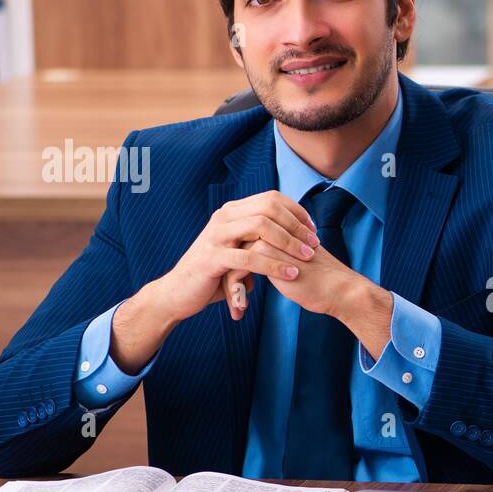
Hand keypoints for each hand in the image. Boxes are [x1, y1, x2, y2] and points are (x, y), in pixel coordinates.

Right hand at [153, 191, 319, 323]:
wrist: (178, 292)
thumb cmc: (213, 273)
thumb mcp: (238, 250)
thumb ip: (258, 241)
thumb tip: (288, 237)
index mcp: (232, 212)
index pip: (271, 199)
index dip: (296, 212)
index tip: (313, 230)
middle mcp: (224, 217)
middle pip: (269, 207)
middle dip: (297, 225)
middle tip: (315, 243)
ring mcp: (216, 235)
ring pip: (261, 227)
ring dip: (289, 242)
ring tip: (308, 257)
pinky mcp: (212, 257)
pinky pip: (249, 257)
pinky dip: (274, 265)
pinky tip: (291, 274)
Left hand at [225, 236, 394, 358]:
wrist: (339, 289)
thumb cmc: (321, 284)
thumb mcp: (294, 267)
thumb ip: (278, 261)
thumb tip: (259, 270)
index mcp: (277, 232)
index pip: (243, 248)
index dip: (237, 271)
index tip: (240, 293)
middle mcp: (270, 231)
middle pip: (234, 252)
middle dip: (229, 280)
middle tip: (235, 303)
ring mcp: (266, 240)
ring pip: (231, 260)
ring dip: (230, 288)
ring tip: (238, 310)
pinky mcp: (264, 255)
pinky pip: (235, 271)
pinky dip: (235, 292)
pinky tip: (241, 310)